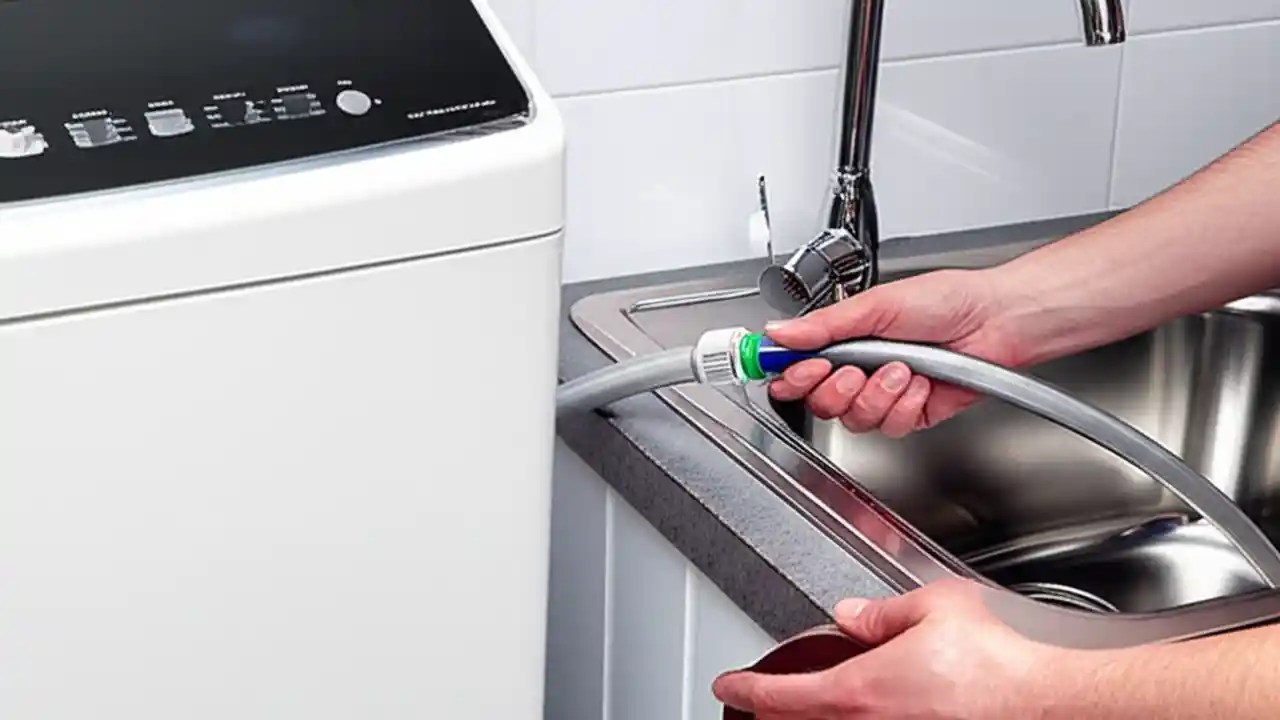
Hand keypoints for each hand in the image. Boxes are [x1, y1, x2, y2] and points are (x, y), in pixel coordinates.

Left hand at [713, 580, 1058, 718]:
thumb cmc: (999, 663)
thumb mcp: (933, 608)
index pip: (782, 695)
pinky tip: (860, 715)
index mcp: (861, 691)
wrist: (1049, 703)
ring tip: (798, 710)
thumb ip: (881, 612)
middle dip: (771, 715)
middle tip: (755, 704)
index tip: (730, 685)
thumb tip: (850, 615)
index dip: (747, 689)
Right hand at [765, 269, 1029, 436]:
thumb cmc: (947, 301)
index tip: (787, 368)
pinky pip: (890, 427)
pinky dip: (905, 405)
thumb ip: (824, 325)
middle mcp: (861, 369)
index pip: (798, 366)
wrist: (996, 320)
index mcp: (845, 339)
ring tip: (901, 368)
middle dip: (834, 389)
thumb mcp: (878, 304)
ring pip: (854, 419)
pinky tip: (921, 383)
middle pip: (820, 402)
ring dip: (877, 394)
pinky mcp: (910, 414)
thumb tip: (780, 332)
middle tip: (852, 369)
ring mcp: (884, 394)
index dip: (787, 374)